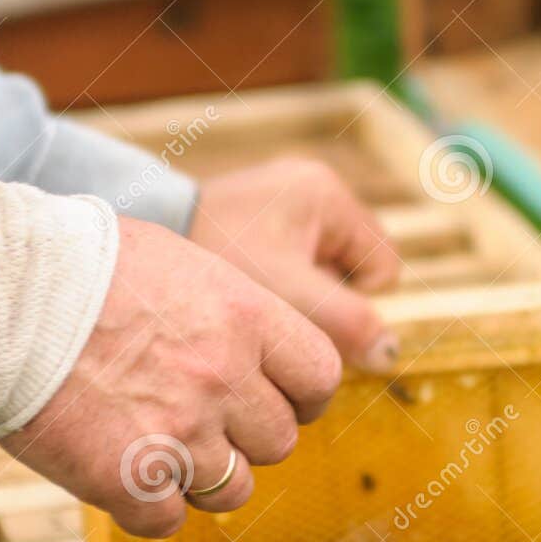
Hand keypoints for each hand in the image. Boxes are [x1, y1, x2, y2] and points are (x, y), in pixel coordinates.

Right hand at [0, 216, 340, 537]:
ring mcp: (180, 433)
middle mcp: (225, 378)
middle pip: (278, 441)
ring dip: (199, 476)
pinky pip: (166, 519)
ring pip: (231, 490)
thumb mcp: (173, 263)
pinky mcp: (129, 480)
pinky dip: (144, 505)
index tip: (273, 398)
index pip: (320, 376)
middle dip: (243, 437)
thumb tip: (248, 347)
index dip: (300, 395)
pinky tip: (115, 471)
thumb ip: (223, 312)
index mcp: (245, 317)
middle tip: (195, 418)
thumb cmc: (74, 263)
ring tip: (152, 443)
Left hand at [189, 158, 401, 371]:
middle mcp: (315, 186)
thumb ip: (343, 323)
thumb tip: (389, 354)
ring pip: (326, 268)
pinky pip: (297, 260)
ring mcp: (289, 197)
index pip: (382, 268)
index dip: (352, 300)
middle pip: (356, 268)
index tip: (305, 304)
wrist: (151, 231)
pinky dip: (282, 280)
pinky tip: (250, 282)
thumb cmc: (218, 258)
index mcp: (329, 193)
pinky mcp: (264, 213)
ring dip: (304, 292)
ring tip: (263, 290)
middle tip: (283, 300)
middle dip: (328, 295)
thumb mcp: (288, 295)